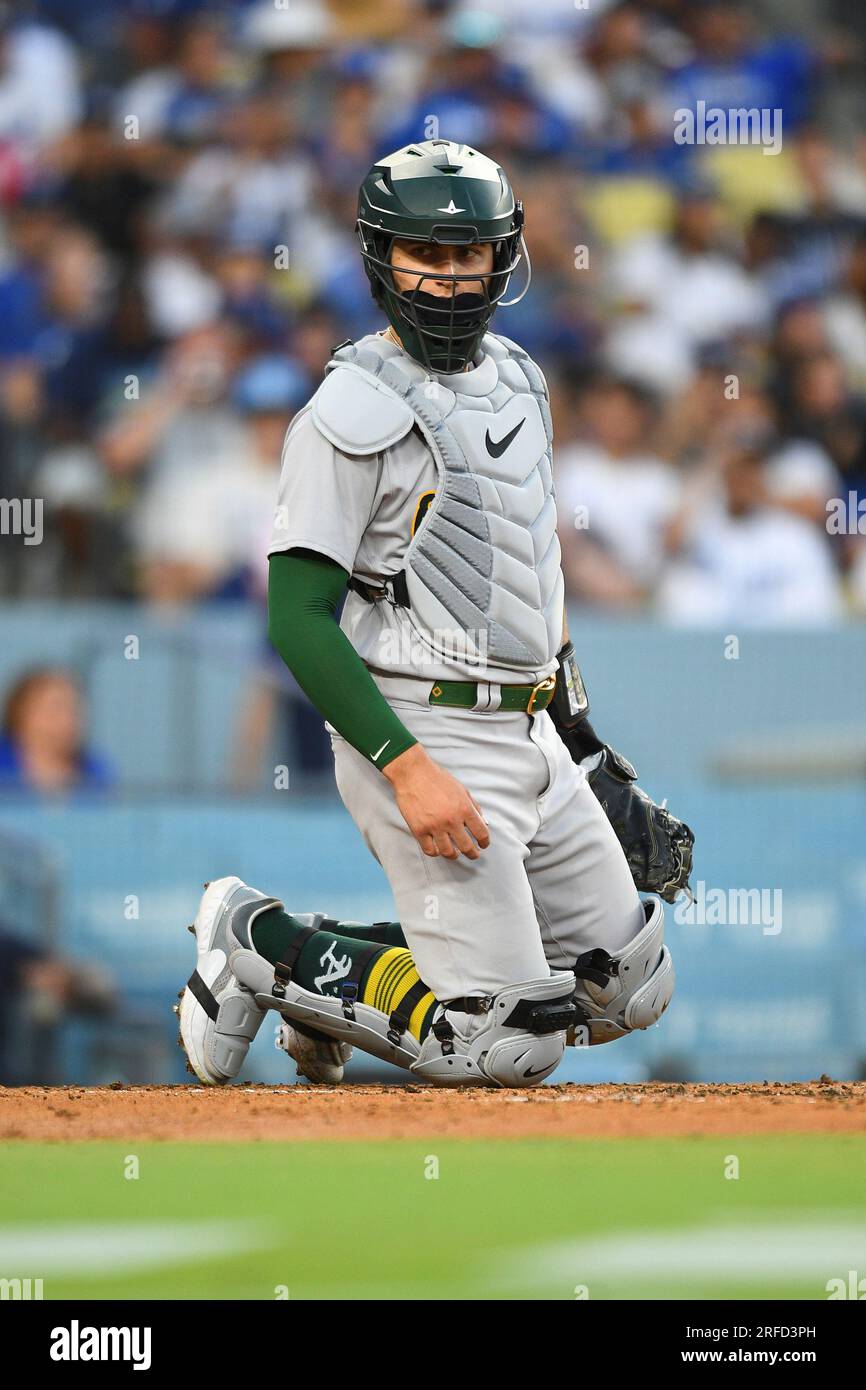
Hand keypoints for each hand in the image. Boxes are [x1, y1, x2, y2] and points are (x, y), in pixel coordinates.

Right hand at [382, 744, 489, 859]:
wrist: (413, 773)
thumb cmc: (438, 779)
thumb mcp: (462, 790)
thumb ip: (474, 807)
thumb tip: (483, 822)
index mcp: (464, 809)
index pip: (481, 833)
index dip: (484, 842)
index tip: (483, 845)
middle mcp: (451, 820)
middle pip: (467, 847)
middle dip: (473, 854)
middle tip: (473, 854)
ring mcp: (434, 826)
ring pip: (448, 852)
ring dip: (454, 856)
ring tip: (455, 853)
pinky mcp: (419, 830)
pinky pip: (429, 850)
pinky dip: (436, 852)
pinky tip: (438, 849)